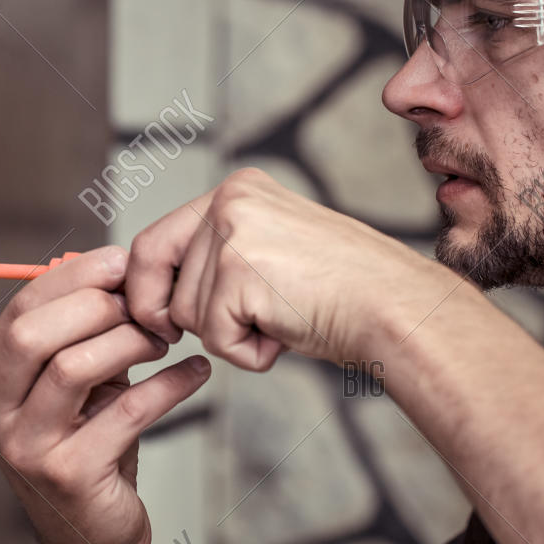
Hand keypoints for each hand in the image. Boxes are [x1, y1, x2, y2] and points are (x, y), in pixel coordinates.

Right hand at [0, 245, 211, 543]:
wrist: (91, 542)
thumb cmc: (87, 455)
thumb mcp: (75, 390)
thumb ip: (82, 336)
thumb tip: (115, 272)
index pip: (20, 309)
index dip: (72, 278)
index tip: (120, 262)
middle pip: (32, 333)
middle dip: (95, 305)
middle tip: (144, 303)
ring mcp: (26, 448)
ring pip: (73, 367)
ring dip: (130, 341)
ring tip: (167, 338)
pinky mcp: (69, 475)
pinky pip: (125, 412)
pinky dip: (168, 385)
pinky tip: (194, 372)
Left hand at [125, 167, 442, 369]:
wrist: (397, 307)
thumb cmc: (340, 293)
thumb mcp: (269, 253)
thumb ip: (216, 258)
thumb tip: (150, 294)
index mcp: (236, 190)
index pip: (151, 242)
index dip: (145, 291)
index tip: (161, 323)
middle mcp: (228, 200)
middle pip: (157, 278)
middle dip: (180, 317)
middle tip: (225, 330)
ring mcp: (233, 232)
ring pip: (185, 313)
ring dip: (228, 335)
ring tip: (282, 319)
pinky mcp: (239, 271)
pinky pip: (213, 338)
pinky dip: (247, 354)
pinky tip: (286, 334)